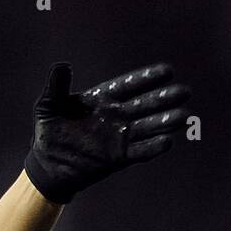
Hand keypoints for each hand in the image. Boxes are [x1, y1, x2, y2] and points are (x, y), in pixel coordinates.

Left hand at [23, 62, 189, 203]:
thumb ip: (56, 88)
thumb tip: (60, 66)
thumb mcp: (47, 107)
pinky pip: (139, 151)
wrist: (46, 164)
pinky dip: (152, 147)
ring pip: (147, 126)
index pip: (129, 85)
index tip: (167, 71)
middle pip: (145, 104)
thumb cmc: (48, 131)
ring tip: (183, 116)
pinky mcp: (119, 157)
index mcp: (103, 99)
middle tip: (183, 92)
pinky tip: (167, 141)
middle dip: (163, 98)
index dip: (146, 78)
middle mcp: (117, 115)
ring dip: (165, 122)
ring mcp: (120, 136)